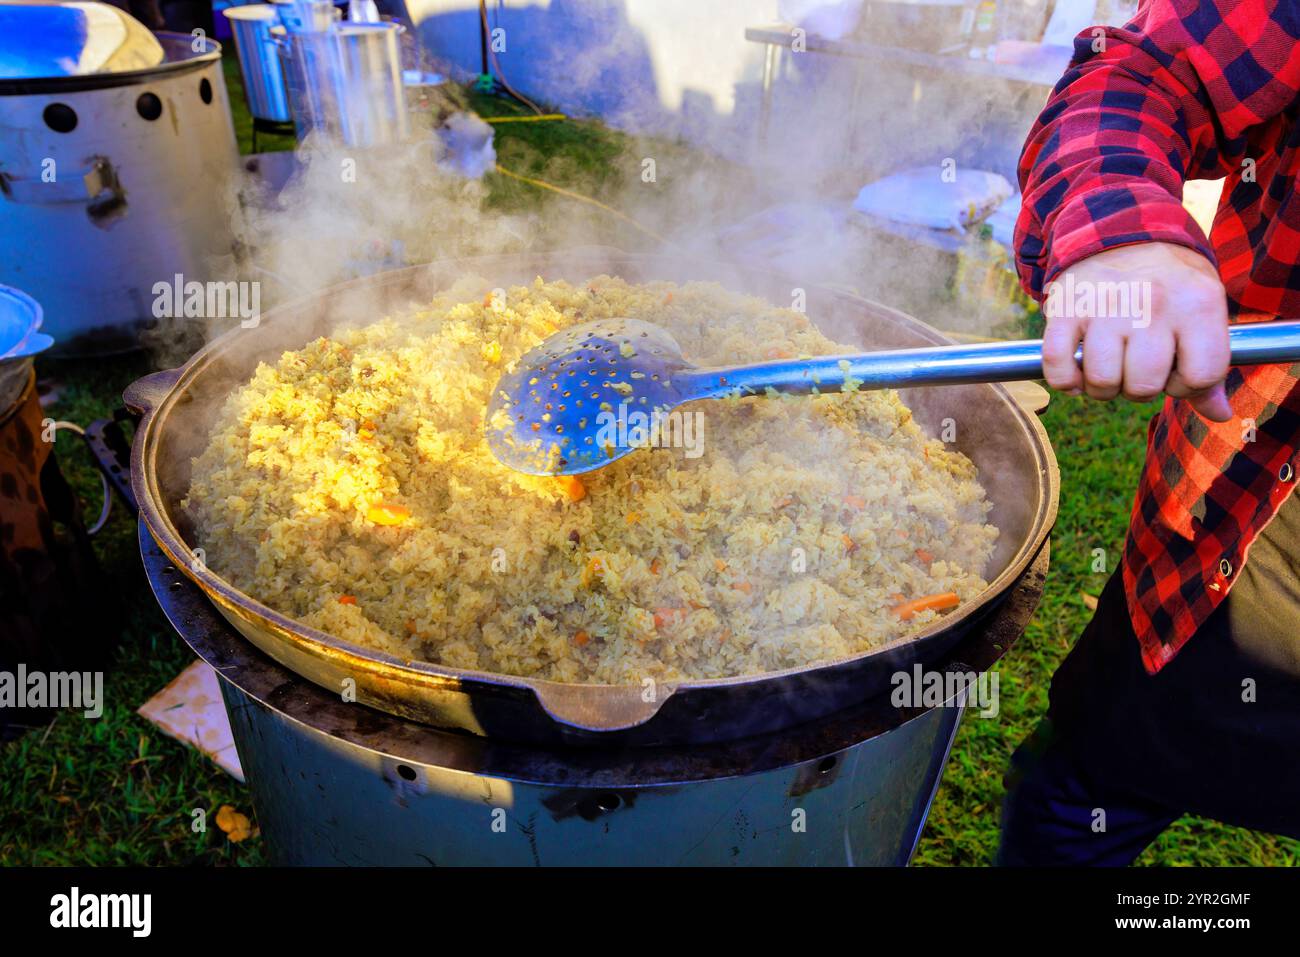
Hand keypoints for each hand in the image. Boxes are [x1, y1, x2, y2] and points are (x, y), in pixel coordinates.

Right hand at [1042, 243, 1231, 421]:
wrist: (1122, 233)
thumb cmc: (1170, 285)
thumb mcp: (1203, 312)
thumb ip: (1210, 365)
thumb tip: (1220, 415)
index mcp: (1198, 304)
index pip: (1199, 378)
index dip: (1185, 385)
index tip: (1175, 369)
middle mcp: (1153, 304)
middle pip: (1144, 386)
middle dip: (1138, 389)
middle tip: (1136, 369)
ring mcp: (1106, 306)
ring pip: (1101, 381)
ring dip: (1101, 388)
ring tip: (1108, 369)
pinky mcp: (1066, 308)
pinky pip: (1057, 365)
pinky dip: (1064, 381)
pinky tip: (1074, 375)